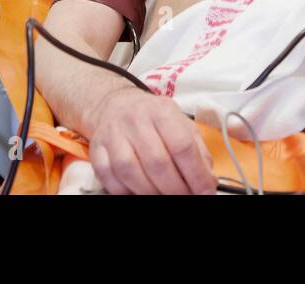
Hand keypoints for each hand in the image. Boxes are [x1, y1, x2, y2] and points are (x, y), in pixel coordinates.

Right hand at [88, 89, 215, 194]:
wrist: (117, 105)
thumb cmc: (154, 120)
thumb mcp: (181, 124)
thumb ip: (197, 151)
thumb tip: (207, 182)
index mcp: (162, 111)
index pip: (182, 146)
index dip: (196, 174)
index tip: (205, 192)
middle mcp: (136, 119)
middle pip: (157, 162)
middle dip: (175, 189)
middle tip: (186, 197)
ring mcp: (113, 133)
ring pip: (130, 171)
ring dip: (151, 192)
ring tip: (164, 197)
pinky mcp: (96, 149)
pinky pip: (109, 177)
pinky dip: (126, 191)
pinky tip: (140, 192)